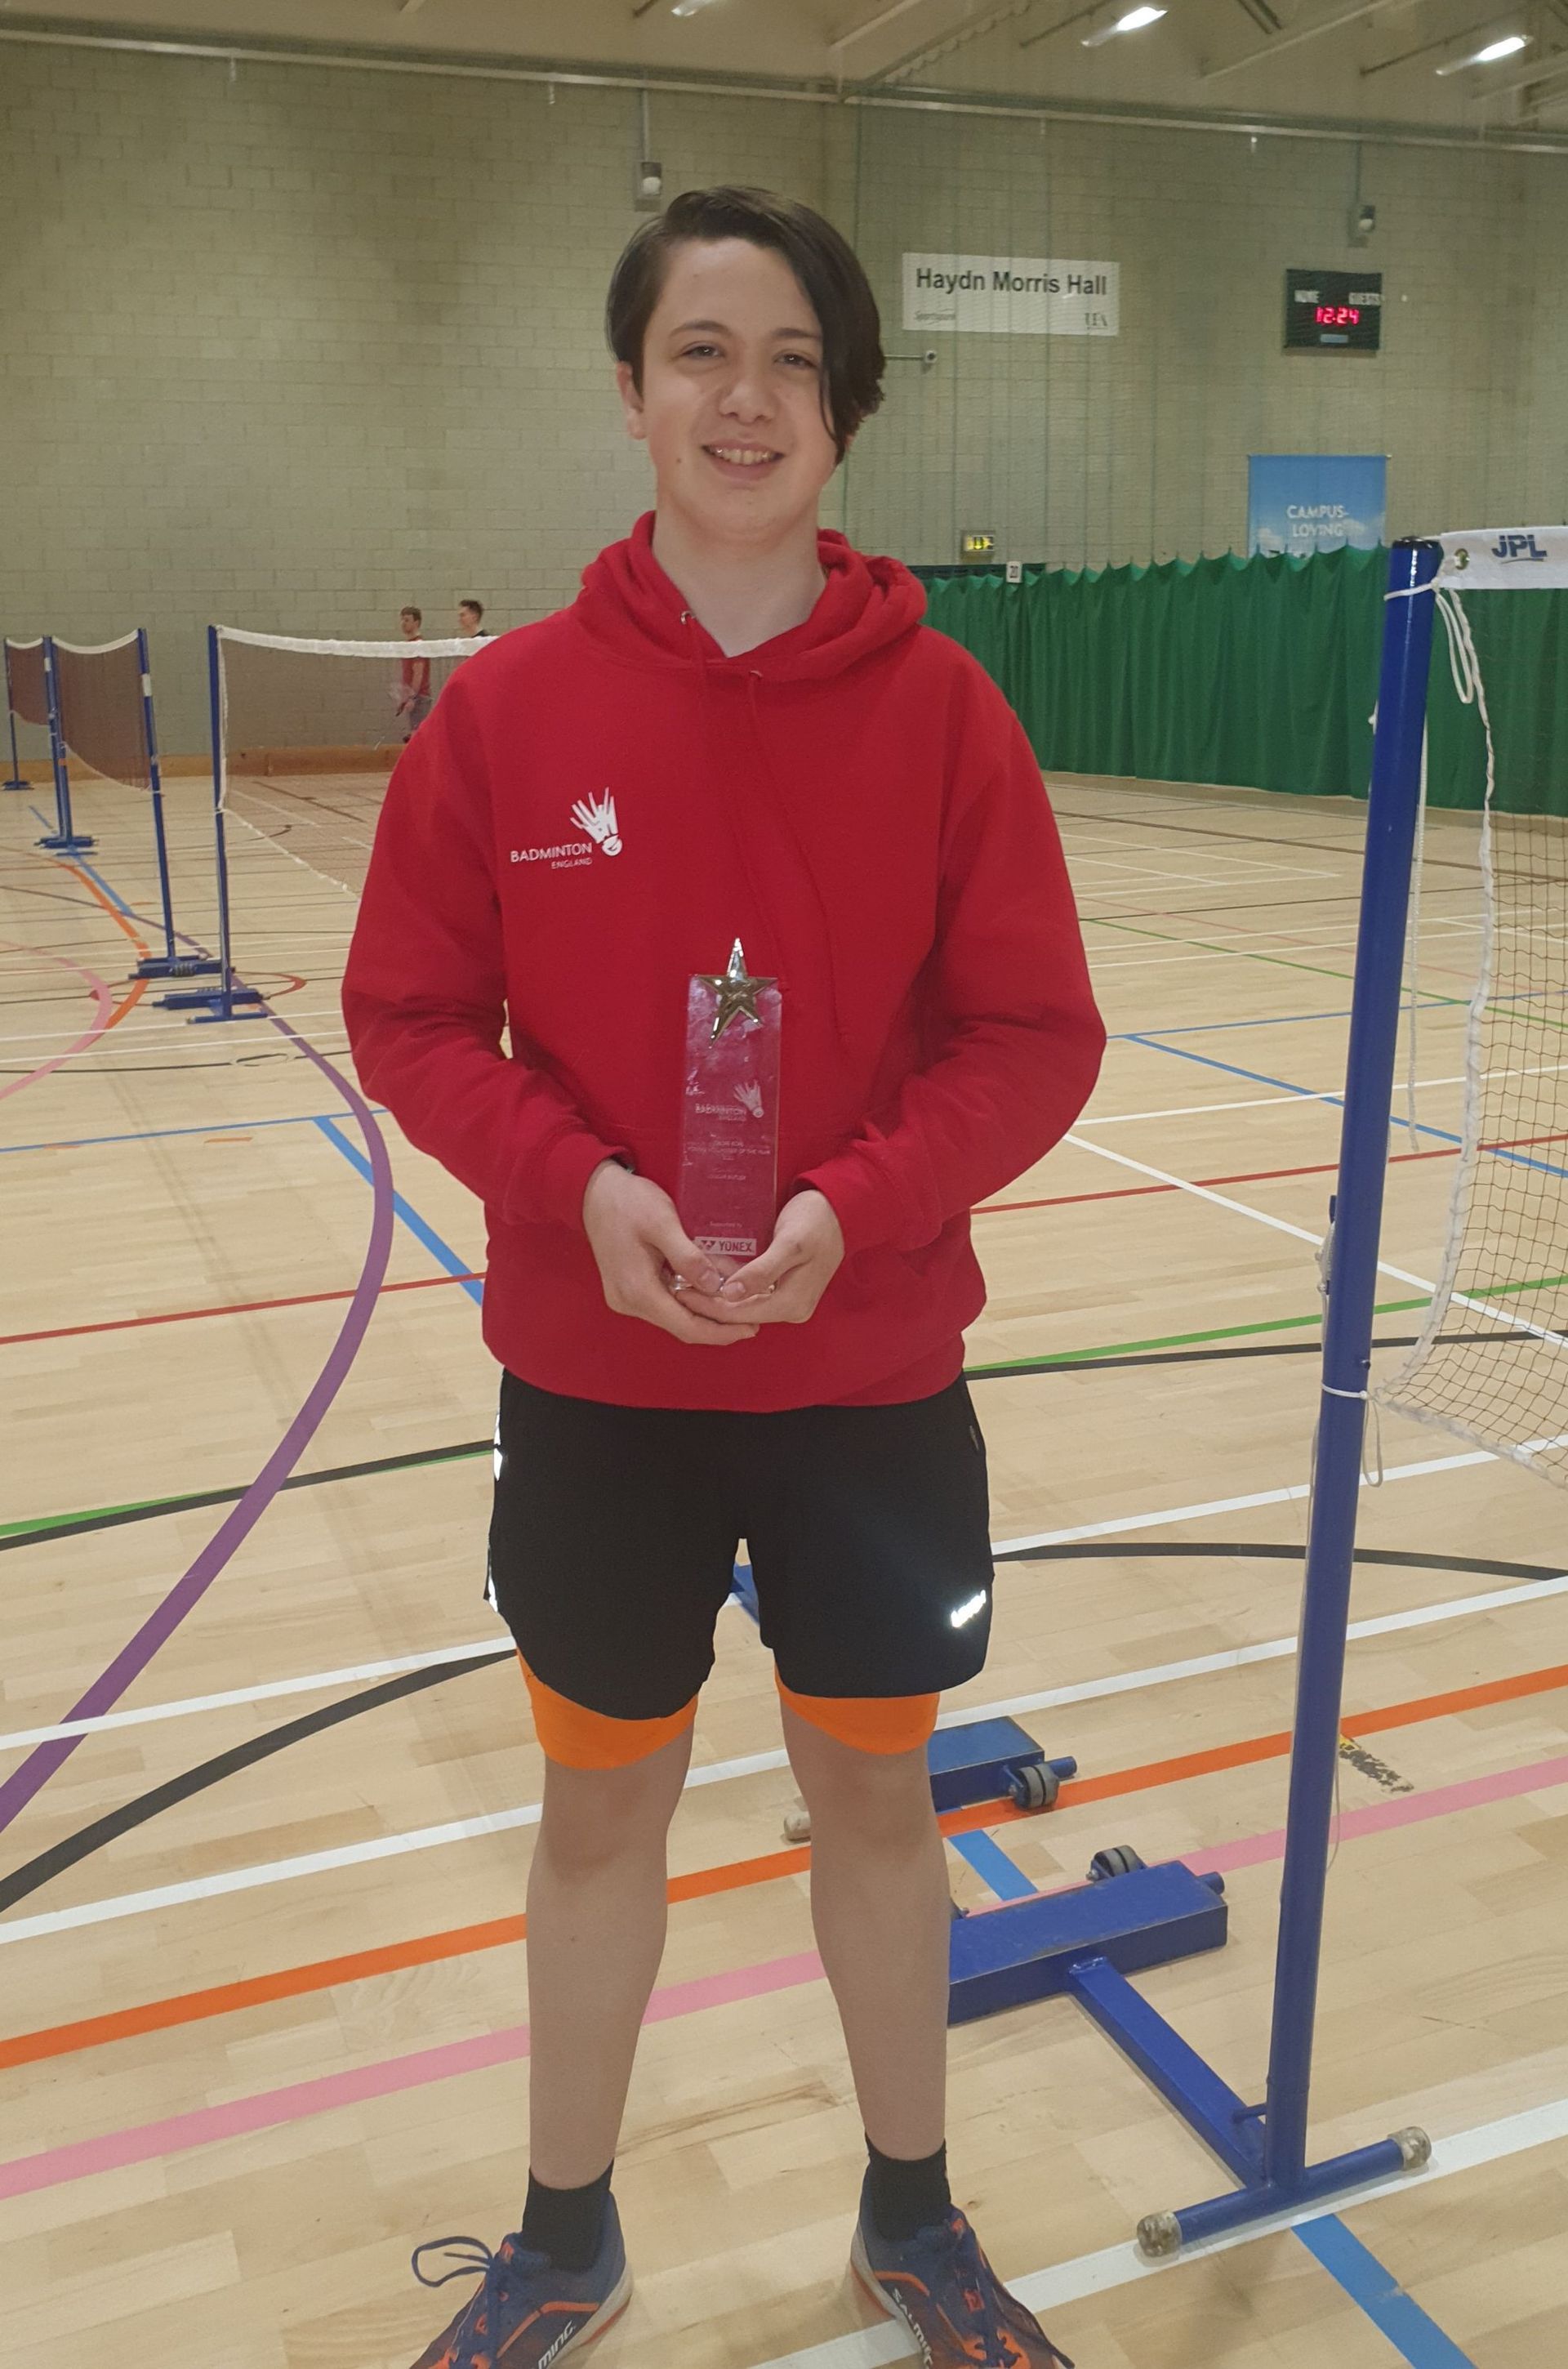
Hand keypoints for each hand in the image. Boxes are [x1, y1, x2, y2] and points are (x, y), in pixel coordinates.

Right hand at [581, 1161, 759, 1346]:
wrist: (595, 1193)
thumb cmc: (629, 1203)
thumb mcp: (663, 1223)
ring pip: (673, 1316)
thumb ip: (688, 1257)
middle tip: (751, 1318)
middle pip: (681, 1326)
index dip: (720, 1332)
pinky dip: (689, 1301)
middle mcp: (629, 1302)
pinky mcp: (628, 1289)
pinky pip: (664, 1303)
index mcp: (638, 1291)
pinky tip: (709, 1289)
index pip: (686, 1327)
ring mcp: (626, 1298)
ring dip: (704, 1312)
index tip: (750, 1329)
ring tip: (735, 1303)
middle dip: (716, 1325)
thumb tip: (715, 1286)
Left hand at [679, 1189, 844, 1328]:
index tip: (680, 1292)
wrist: (840, 1209)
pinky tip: (711, 1276)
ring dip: (716, 1297)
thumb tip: (732, 1294)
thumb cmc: (816, 1221)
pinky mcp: (785, 1290)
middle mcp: (791, 1309)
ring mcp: (789, 1301)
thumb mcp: (790, 1243)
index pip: (739, 1313)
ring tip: (686, 1282)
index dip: (707, 1306)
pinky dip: (730, 1289)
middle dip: (708, 1304)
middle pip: (740, 1314)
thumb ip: (763, 1271)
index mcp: (792, 1304)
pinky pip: (752, 1296)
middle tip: (676, 1287)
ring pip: (743, 1306)